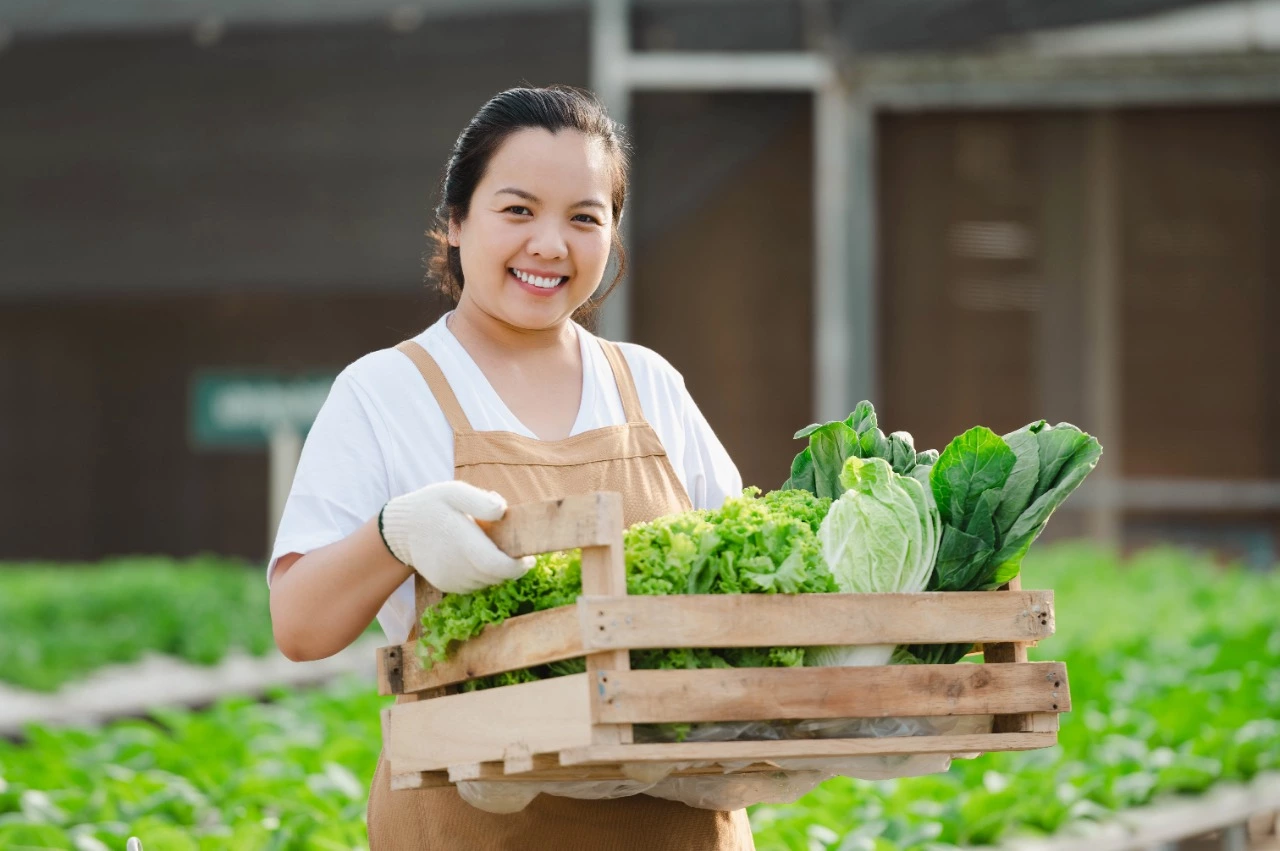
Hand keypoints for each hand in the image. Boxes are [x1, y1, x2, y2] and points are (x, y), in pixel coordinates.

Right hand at [379, 481, 532, 593]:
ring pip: (487, 582)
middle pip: (497, 576)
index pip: (499, 566)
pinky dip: (481, 574)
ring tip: (488, 547)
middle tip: (513, 548)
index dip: (519, 567)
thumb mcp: (454, 491)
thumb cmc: (432, 506)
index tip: (529, 558)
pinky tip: (474, 556)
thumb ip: (480, 501)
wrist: (400, 530)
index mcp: (463, 543)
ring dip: (495, 570)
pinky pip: (474, 584)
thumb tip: (503, 511)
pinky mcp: (446, 585)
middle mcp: (458, 567)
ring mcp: (451, 579)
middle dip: (511, 566)